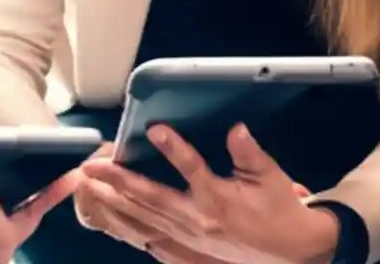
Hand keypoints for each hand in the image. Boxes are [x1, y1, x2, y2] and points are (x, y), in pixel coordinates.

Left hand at [82, 125, 339, 263]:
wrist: (290, 253)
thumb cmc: (279, 209)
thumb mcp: (271, 177)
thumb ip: (249, 153)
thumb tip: (236, 129)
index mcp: (219, 198)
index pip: (192, 168)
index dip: (173, 148)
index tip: (154, 128)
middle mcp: (198, 219)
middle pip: (153, 197)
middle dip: (119, 181)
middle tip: (92, 167)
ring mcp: (189, 237)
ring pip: (144, 218)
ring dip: (114, 202)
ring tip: (89, 187)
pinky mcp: (186, 248)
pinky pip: (150, 237)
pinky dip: (127, 227)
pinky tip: (108, 217)